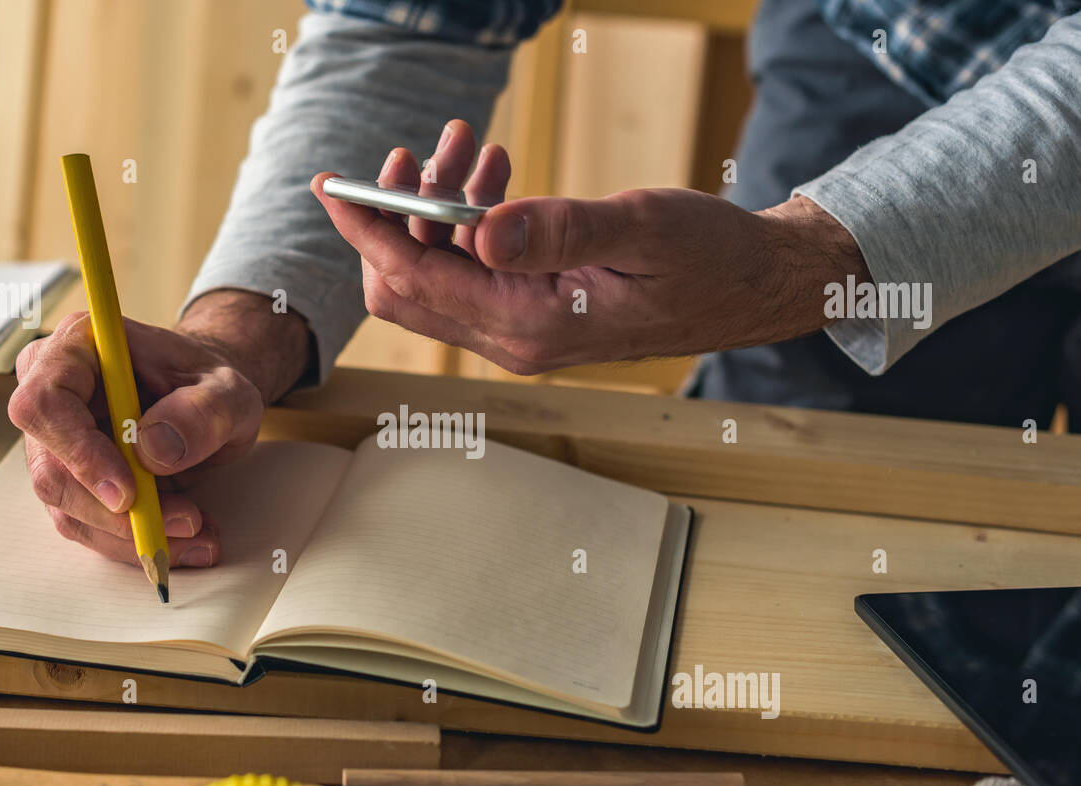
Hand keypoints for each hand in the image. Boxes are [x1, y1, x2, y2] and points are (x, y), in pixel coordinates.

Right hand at [8, 291, 310, 566]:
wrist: (208, 402)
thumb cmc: (210, 385)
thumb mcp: (230, 392)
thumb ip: (203, 411)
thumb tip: (152, 450)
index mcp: (79, 348)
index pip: (45, 403)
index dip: (79, 454)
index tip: (129, 492)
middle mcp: (52, 392)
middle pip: (51, 471)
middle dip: (117, 513)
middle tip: (187, 521)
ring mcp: (54, 442)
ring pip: (68, 510)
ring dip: (133, 535)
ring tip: (199, 531)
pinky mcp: (70, 481)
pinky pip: (88, 526)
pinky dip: (135, 541)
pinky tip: (184, 538)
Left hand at [312, 119, 866, 373]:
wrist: (753, 286)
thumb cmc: (710, 258)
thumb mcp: (640, 229)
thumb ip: (559, 231)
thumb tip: (480, 229)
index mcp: (530, 326)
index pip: (413, 281)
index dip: (366, 231)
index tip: (331, 185)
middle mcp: (514, 339)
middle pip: (408, 287)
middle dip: (399, 214)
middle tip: (424, 152)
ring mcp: (522, 330)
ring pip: (438, 274)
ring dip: (437, 208)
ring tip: (471, 147)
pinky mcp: (534, 312)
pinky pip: (473, 270)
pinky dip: (467, 219)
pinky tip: (495, 172)